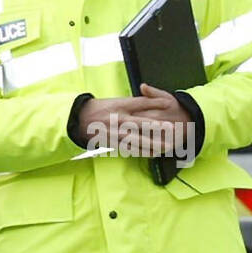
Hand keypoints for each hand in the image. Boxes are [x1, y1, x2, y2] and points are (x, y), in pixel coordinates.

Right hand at [76, 88, 195, 157]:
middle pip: (140, 122)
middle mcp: (117, 119)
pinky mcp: (112, 143)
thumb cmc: (100, 109)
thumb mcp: (116, 101)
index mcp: (119, 105)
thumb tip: (154, 100)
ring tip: (167, 145)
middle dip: (157, 126)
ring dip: (152, 143)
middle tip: (172, 127)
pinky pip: (129, 148)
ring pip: (136, 139)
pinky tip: (153, 153)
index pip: (140, 103)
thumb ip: (135, 102)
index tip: (169, 103)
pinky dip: (142, 151)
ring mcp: (115, 132)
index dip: (155, 102)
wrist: (79, 121)